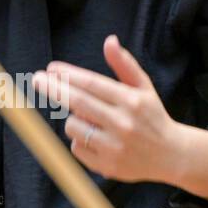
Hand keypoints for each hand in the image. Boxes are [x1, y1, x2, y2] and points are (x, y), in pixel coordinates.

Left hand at [33, 34, 182, 184]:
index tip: (51, 69)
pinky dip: (79, 140)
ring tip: (88, 118)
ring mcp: (114, 147)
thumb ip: (125, 64)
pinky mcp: (108, 166)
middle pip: (77, 102)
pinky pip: (76, 148)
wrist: (171, 155)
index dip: (68, 75)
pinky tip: (95, 138)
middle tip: (37, 80)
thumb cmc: (152, 116)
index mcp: (132, 101)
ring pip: (73, 126)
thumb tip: (109, 40)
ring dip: (72, 118)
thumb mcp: (144, 87)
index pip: (92, 84)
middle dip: (53, 89)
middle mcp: (123, 123)